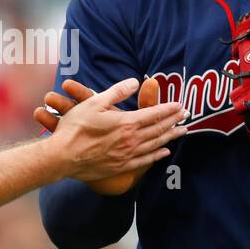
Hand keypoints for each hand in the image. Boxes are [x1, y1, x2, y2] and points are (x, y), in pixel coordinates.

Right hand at [35, 77, 179, 192]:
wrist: (62, 157)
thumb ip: (117, 92)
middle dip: (174, 121)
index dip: (168, 109)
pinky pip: (145, 161)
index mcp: (126, 122)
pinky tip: (165, 152)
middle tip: (187, 116)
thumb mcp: (94, 103)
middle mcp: (131, 140)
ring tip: (182, 132)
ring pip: (155, 144)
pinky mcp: (121, 166)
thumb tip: (135, 82)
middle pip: (158, 129)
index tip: (180, 105)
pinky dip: (157, 155)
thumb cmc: (75, 128)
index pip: (153, 114)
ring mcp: (127, 155)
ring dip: (170, 137)